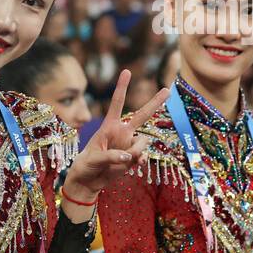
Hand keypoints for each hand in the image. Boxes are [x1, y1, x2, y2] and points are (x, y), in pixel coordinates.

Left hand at [63, 70, 169, 201]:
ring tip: (122, 161)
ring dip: (136, 151)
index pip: (117, 103)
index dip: (122, 87)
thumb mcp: (93, 158)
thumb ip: (111, 156)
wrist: (88, 181)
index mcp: (109, 126)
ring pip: (143, 142)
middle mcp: (122, 132)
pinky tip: (136, 164)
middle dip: (155, 102)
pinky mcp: (133, 157)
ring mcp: (129, 144)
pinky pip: (143, 155)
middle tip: (167, 89)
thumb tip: (130, 157)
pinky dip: (140, 160)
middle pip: (142, 114)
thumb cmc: (85, 165)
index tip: (127, 71)